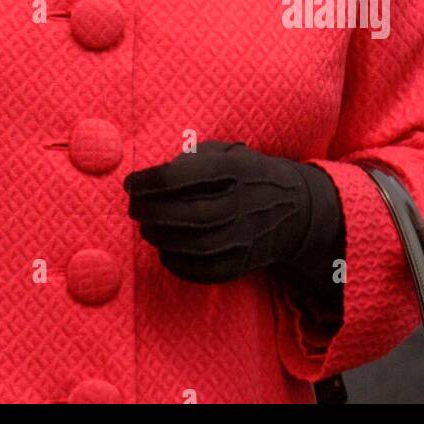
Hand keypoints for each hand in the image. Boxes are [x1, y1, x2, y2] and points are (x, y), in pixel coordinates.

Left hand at [123, 140, 317, 284]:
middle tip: (133, 207)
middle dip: (153, 212)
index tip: (130, 183)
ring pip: (197, 246)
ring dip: (161, 238)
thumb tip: (150, 180)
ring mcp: (246, 237)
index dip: (150, 181)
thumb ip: (190, 161)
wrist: (292, 208)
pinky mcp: (243, 263)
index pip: (186, 176)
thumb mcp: (223, 152)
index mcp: (236, 169)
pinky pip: (205, 271)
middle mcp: (244, 204)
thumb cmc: (243, 174)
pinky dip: (177, 263)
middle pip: (192, 215)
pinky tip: (164, 248)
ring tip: (145, 227)